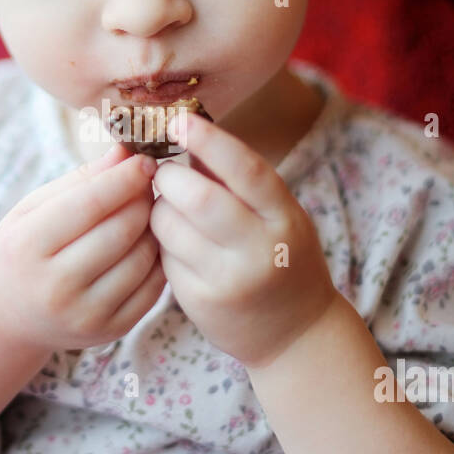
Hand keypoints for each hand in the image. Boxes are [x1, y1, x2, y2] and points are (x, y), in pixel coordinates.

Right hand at [0, 140, 165, 354]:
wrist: (5, 316)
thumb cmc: (21, 249)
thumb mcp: (33, 209)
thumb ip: (80, 180)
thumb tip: (127, 152)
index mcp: (28, 246)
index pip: (90, 203)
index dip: (124, 177)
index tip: (144, 160)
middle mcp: (55, 286)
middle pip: (122, 229)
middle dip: (142, 199)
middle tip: (149, 185)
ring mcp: (85, 314)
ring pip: (142, 257)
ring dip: (154, 228)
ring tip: (146, 213)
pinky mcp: (110, 331)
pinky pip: (153, 287)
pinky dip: (158, 259)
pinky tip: (148, 244)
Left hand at [150, 111, 337, 370]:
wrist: (295, 334)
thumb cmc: (280, 257)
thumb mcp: (278, 215)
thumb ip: (240, 181)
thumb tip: (188, 132)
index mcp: (285, 217)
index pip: (245, 169)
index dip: (209, 140)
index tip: (178, 119)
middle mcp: (260, 249)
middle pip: (199, 198)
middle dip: (170, 177)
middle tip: (163, 172)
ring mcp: (230, 279)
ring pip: (171, 227)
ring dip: (158, 209)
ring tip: (169, 209)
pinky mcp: (201, 302)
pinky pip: (164, 257)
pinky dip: (161, 242)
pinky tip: (176, 245)